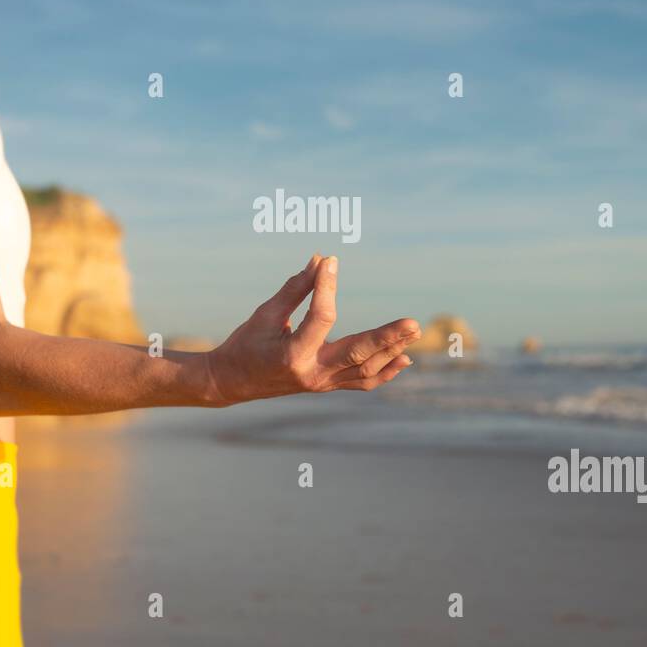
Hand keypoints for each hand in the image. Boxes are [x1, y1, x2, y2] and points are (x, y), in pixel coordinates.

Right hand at [202, 254, 421, 406]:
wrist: (233, 382)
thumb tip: (320, 260)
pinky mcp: (327, 386)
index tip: (331, 261)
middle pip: (358, 354)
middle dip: (387, 337)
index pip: (321, 317)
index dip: (327, 286)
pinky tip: (405, 357)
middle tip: (413, 322)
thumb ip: (295, 288)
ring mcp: (322, 384)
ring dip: (392, 350)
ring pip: (367, 371)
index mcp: (292, 355)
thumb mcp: (265, 314)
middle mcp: (312, 374)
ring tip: (413, 331)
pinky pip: (363, 382)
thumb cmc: (246, 344)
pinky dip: (385, 372)